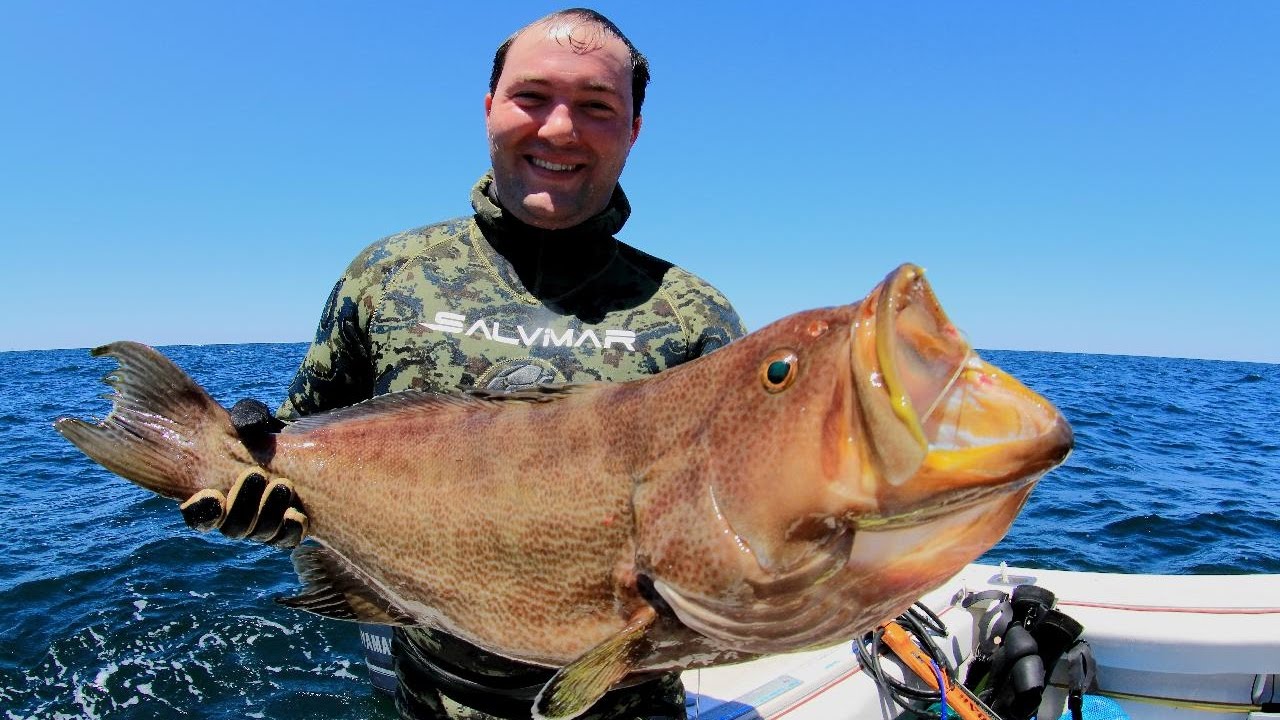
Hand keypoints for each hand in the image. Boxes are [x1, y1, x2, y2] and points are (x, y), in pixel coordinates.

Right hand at [178, 399, 308, 547]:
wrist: (288, 451)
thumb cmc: (256, 435)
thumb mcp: (249, 423)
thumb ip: (245, 421)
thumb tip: (249, 423)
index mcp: (214, 499)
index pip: (199, 517)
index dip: (202, 511)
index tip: (210, 494)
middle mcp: (235, 519)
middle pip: (234, 528)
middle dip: (243, 503)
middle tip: (255, 475)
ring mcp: (261, 526)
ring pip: (260, 534)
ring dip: (270, 513)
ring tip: (282, 487)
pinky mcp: (287, 527)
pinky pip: (286, 539)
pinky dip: (291, 530)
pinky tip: (297, 515)